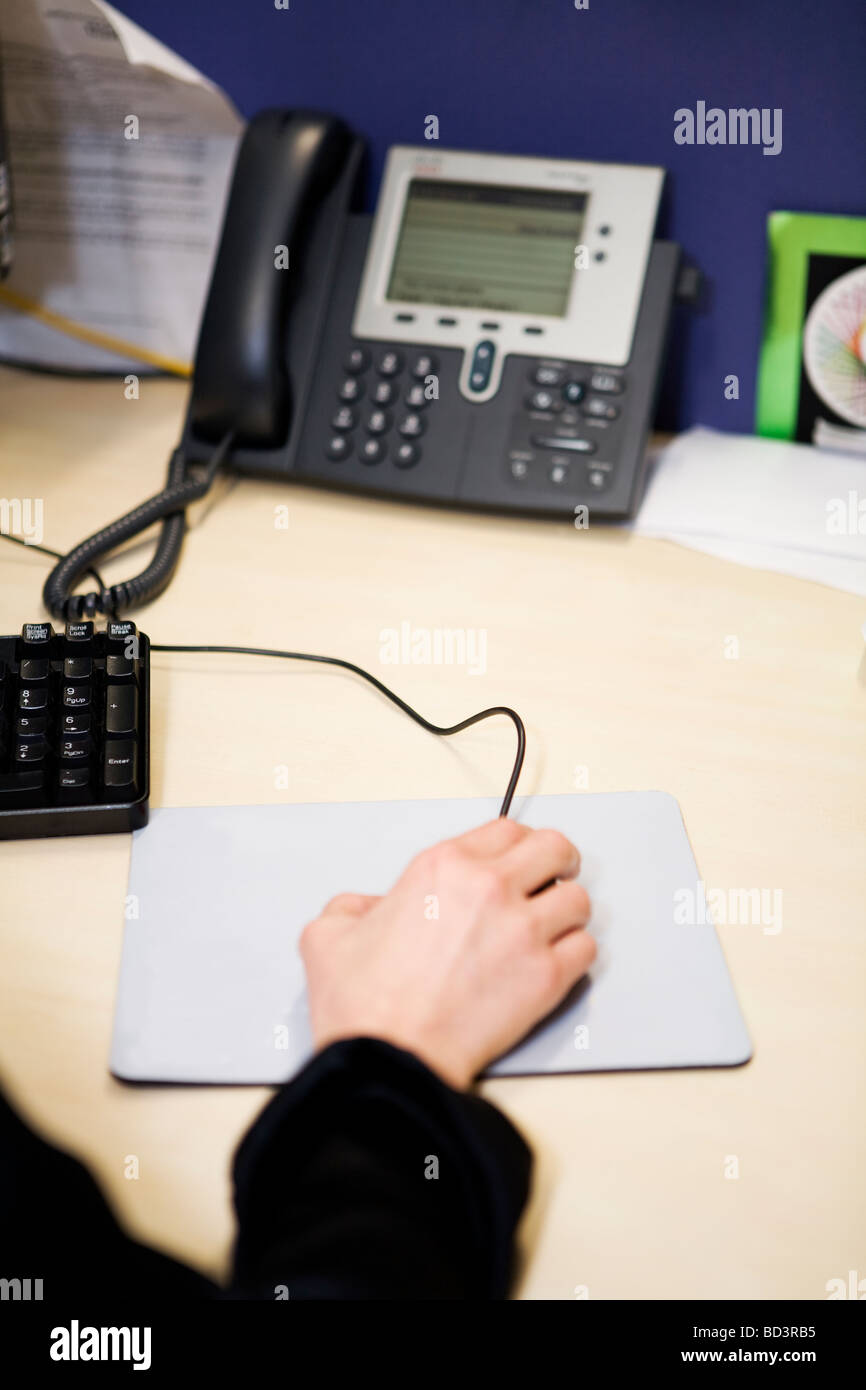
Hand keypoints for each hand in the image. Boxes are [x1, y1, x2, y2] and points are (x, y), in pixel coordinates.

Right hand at [300, 818, 593, 1089]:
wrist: (388, 1059)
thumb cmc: (364, 1005)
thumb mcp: (328, 935)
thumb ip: (352, 907)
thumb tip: (369, 910)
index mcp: (442, 867)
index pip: (507, 829)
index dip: (516, 843)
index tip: (519, 858)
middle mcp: (489, 888)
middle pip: (555, 849)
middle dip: (556, 862)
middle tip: (551, 879)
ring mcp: (523, 931)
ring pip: (578, 899)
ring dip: (567, 911)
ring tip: (553, 926)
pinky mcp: (545, 976)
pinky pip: (586, 948)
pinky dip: (575, 952)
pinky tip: (558, 961)